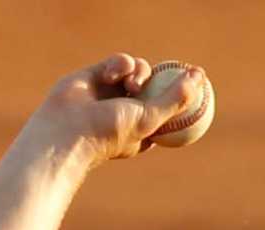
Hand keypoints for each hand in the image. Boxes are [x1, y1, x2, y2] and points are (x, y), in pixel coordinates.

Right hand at [30, 53, 187, 164]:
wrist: (65, 129)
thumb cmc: (107, 133)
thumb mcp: (148, 119)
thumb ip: (174, 100)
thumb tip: (199, 78)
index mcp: (142, 129)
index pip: (168, 108)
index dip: (182, 95)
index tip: (198, 82)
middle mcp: (128, 110)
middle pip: (156, 85)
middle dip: (164, 79)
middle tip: (180, 69)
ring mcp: (112, 92)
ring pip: (139, 70)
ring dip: (139, 71)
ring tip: (131, 85)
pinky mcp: (97, 75)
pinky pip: (119, 61)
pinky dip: (119, 64)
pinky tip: (111, 75)